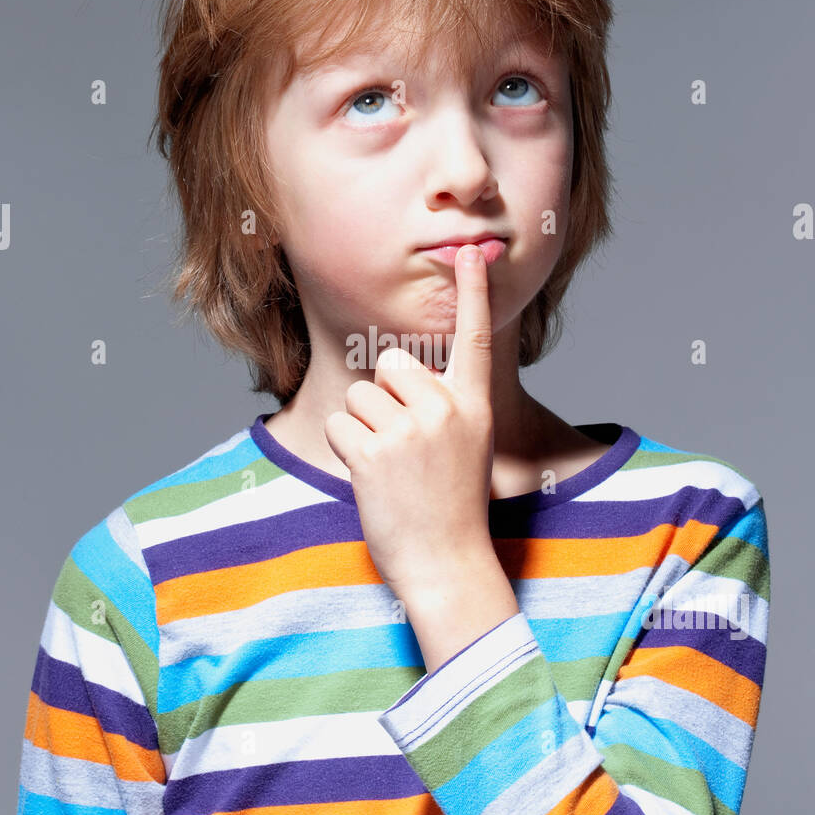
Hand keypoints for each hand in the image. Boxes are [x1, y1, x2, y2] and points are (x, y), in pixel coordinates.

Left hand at [324, 244, 495, 598]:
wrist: (447, 564)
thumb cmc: (451, 506)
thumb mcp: (465, 445)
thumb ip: (442, 404)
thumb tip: (396, 370)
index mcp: (473, 405)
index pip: (474, 338)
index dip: (472, 292)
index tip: (469, 250)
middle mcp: (445, 410)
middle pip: (390, 364)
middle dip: (383, 397)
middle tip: (403, 445)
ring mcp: (409, 431)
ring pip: (358, 395)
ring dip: (362, 428)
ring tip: (390, 467)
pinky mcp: (373, 453)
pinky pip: (339, 425)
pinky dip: (345, 450)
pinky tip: (371, 478)